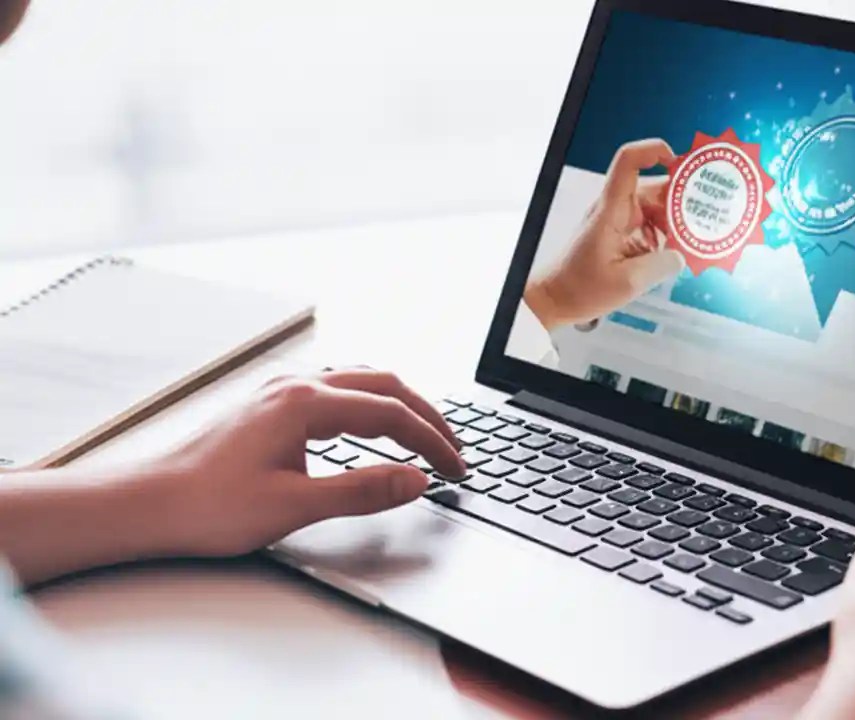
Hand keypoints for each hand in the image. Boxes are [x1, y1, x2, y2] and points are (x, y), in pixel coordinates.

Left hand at [142, 369, 464, 557]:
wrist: (144, 503)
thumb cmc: (207, 505)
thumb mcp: (294, 506)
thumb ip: (362, 490)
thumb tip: (416, 479)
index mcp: (305, 403)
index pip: (392, 413)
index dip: (433, 441)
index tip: (457, 468)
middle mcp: (296, 386)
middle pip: (384, 384)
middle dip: (427, 415)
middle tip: (454, 449)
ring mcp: (281, 391)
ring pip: (361, 380)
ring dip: (400, 404)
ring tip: (424, 434)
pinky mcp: (270, 404)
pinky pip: (337, 388)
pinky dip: (371, 403)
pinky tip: (371, 424)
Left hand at [524, 138, 685, 329]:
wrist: (554, 299)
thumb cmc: (579, 288)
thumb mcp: (627, 283)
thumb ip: (661, 266)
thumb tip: (681, 256)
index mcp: (611, 210)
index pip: (629, 162)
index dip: (653, 151)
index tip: (680, 162)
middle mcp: (614, 209)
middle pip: (654, 188)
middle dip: (681, 201)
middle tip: (704, 217)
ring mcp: (617, 220)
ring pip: (655, 208)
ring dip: (674, 222)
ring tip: (690, 241)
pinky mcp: (620, 233)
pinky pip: (649, 224)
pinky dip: (663, 235)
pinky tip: (673, 253)